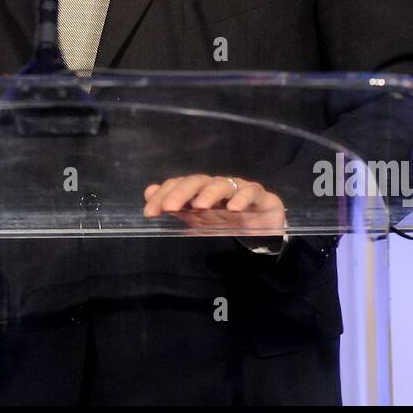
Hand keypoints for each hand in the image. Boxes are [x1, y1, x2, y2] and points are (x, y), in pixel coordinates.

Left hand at [142, 175, 285, 233]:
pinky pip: (251, 192)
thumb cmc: (228, 221)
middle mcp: (218, 185)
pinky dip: (242, 198)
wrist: (263, 230)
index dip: (163, 195)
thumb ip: (176, 208)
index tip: (150, 213)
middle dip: (181, 193)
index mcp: (201, 190)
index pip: (179, 186)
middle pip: (197, 182)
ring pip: (222, 184)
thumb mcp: (199, 219)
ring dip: (209, 193)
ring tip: (199, 207)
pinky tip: (234, 209)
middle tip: (169, 208)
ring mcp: (239, 188)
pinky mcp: (260, 197)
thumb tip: (148, 192)